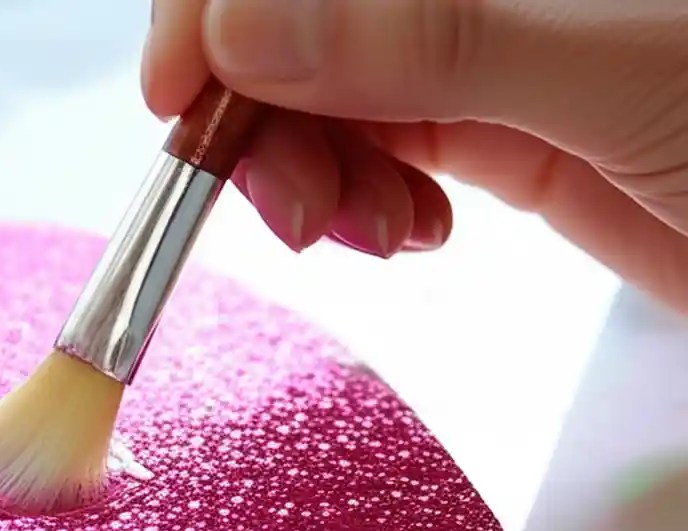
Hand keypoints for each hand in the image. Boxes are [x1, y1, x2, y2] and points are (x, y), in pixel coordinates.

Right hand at [143, 0, 687, 310]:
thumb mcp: (620, 68)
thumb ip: (431, 41)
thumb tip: (245, 29)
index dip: (224, 1)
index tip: (187, 88)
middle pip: (291, 19)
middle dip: (258, 108)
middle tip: (276, 197)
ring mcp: (474, 45)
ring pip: (315, 88)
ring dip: (299, 167)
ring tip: (353, 226)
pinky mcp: (483, 121)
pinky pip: (366, 146)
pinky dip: (352, 197)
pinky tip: (399, 229)